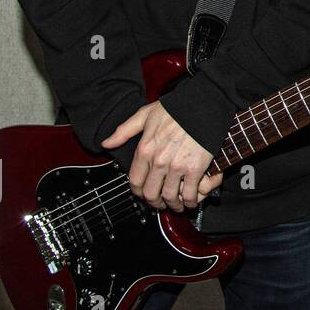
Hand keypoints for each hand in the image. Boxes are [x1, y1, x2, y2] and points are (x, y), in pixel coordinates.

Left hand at [103, 100, 223, 211]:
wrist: (204, 105)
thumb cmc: (177, 108)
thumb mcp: (145, 114)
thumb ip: (124, 131)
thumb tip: (106, 143)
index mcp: (145, 149)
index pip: (135, 181)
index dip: (139, 192)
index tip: (144, 194)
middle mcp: (158, 160)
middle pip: (151, 193)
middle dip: (155, 202)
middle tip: (160, 203)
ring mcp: (177, 166)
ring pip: (170, 196)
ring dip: (173, 205)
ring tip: (177, 205)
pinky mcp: (195, 168)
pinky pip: (190, 193)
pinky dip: (190, 202)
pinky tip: (191, 201)